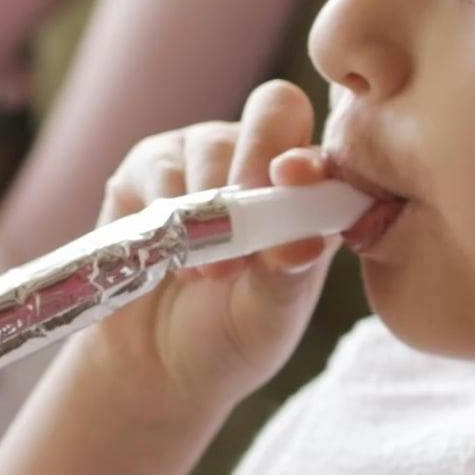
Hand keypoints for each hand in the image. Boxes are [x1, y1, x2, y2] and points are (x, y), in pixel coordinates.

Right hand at [73, 82, 339, 423]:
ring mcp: (205, 155)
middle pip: (274, 109)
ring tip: (205, 272)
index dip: (314, 159)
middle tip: (242, 221)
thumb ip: (288, 275)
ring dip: (207, 208)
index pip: (325, 148)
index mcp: (308, 192)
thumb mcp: (268, 317)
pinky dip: (163, 209)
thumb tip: (304, 241)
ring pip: (212, 143)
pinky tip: (171, 257)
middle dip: (258, 159)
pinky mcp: (149, 166)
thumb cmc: (230, 337)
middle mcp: (262, 159)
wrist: (158, 366)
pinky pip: (157, 165)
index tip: (293, 183)